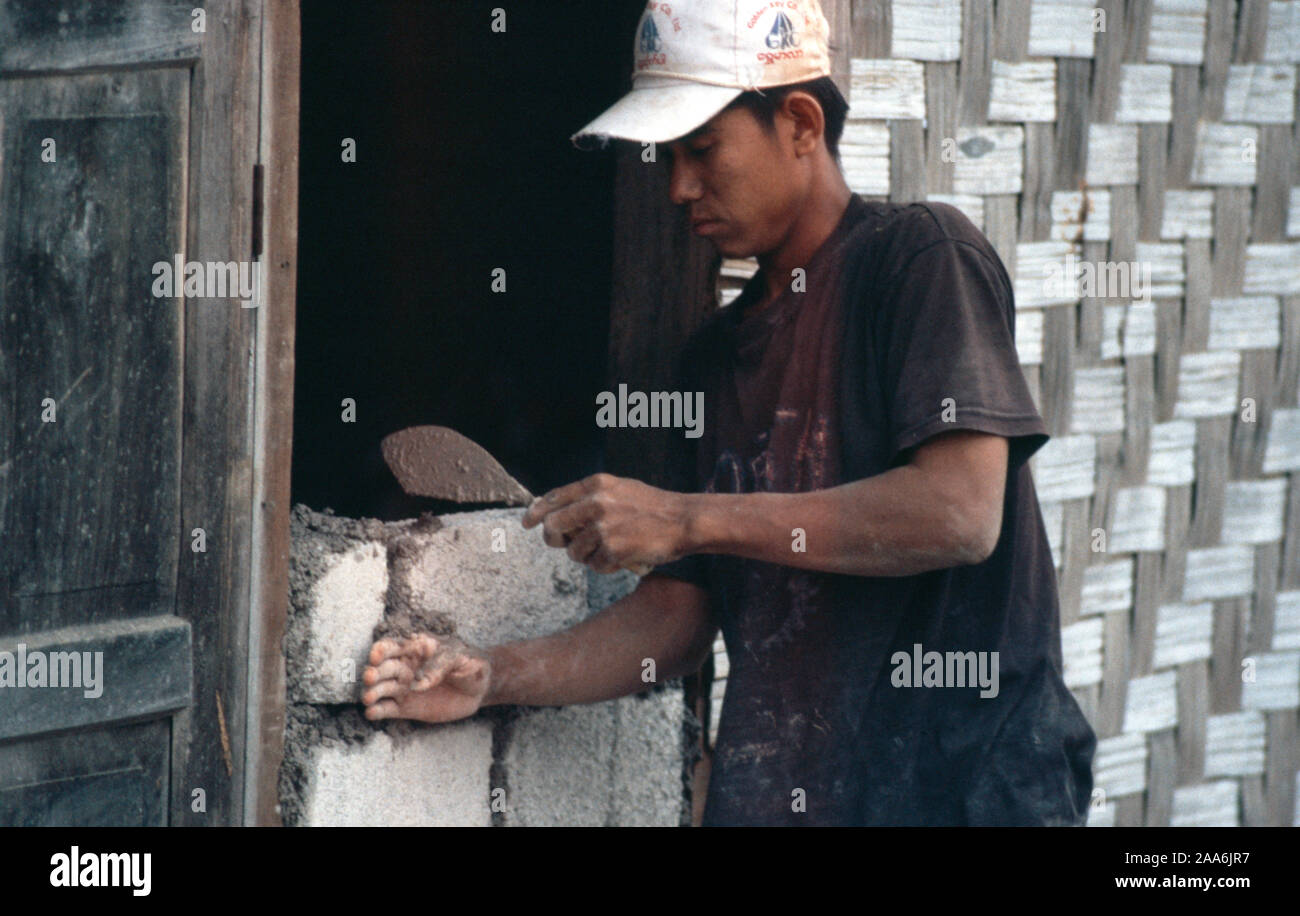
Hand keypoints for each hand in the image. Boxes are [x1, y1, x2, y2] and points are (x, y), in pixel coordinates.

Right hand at [362, 634, 490, 722]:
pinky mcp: (406, 708)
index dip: (381, 649)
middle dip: (374, 672)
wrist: (480, 688)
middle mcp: (404, 667)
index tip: (376, 655)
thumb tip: (420, 681)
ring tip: (369, 698)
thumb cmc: (470, 664)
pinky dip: (377, 711)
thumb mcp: (461, 657)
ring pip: (381, 689)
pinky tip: (372, 713)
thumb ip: (441, 664)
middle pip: (383, 669)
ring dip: (372, 692)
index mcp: (415, 649)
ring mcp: (404, 688)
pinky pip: (387, 709)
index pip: (392, 646)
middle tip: (370, 677)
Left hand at [520, 472, 690, 574]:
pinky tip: (620, 557)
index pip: (554, 498)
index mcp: (597, 485)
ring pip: (574, 551)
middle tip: (564, 544)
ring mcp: (603, 527)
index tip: (527, 523)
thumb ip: (592, 497)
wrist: (683, 520)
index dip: (536, 512)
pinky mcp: (612, 549)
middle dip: (554, 539)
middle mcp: (596, 504)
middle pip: (554, 527)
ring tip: (607, 548)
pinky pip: (594, 565)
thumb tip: (560, 512)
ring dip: (586, 555)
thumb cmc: (653, 506)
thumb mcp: (621, 488)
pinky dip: (605, 566)